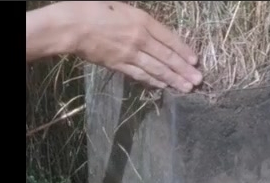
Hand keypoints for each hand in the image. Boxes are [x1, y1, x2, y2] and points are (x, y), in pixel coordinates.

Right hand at [69, 1, 201, 91]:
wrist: (72, 26)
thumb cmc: (94, 9)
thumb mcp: (123, 7)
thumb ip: (141, 20)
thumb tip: (154, 30)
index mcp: (142, 21)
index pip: (169, 39)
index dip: (184, 51)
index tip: (195, 61)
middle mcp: (140, 39)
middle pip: (167, 57)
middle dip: (184, 70)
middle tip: (198, 81)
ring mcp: (130, 54)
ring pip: (157, 69)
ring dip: (173, 79)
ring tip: (187, 88)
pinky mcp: (119, 65)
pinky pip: (140, 75)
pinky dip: (154, 81)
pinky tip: (164, 86)